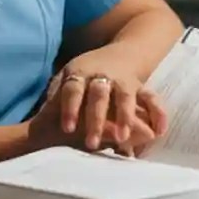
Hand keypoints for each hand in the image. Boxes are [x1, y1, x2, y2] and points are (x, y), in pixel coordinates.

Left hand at [44, 53, 168, 154]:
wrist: (121, 54)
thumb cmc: (86, 74)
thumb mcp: (67, 78)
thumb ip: (55, 95)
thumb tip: (39, 118)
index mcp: (80, 72)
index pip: (73, 89)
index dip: (70, 108)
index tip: (67, 129)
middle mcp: (103, 75)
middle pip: (99, 95)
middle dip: (95, 119)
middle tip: (91, 144)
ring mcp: (124, 80)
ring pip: (125, 96)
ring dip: (124, 117)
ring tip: (121, 139)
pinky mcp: (141, 87)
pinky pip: (152, 98)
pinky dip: (158, 113)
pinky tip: (159, 132)